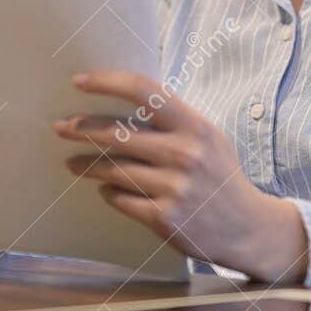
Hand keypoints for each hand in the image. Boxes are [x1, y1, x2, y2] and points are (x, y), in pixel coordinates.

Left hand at [53, 70, 308, 283]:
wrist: (248, 228)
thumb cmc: (220, 177)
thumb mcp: (208, 138)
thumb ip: (173, 121)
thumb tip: (124, 98)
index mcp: (194, 126)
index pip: (143, 90)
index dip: (106, 82)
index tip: (79, 82)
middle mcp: (184, 153)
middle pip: (117, 133)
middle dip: (81, 128)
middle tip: (61, 127)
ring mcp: (174, 187)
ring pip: (113, 170)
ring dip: (87, 165)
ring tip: (72, 162)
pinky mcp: (164, 218)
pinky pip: (120, 199)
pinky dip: (109, 194)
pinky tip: (106, 190)